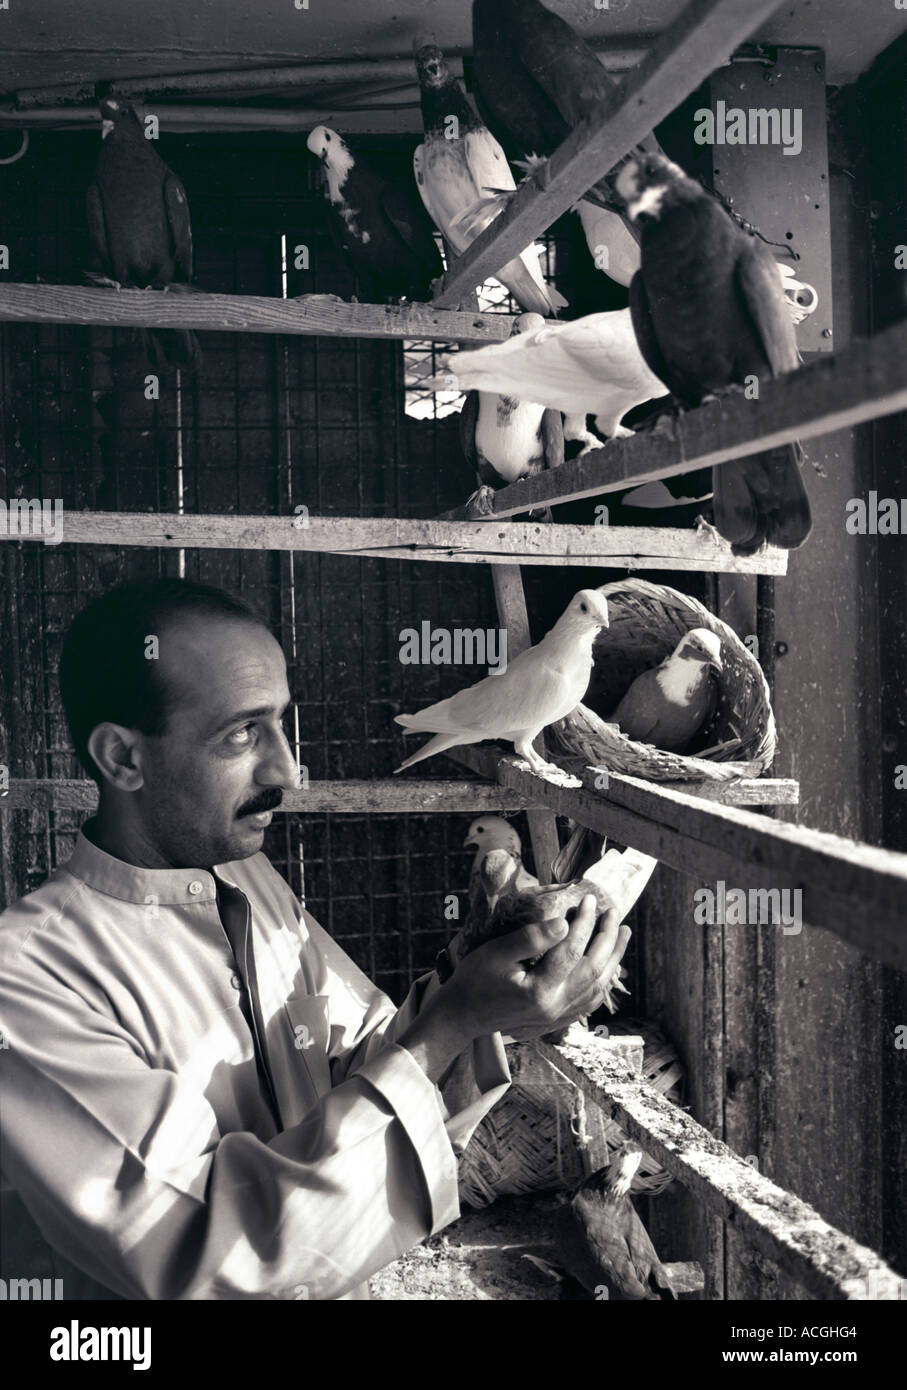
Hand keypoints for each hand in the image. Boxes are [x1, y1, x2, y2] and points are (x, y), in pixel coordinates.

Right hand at [441, 898, 629, 1042]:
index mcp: (539, 990)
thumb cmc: (474, 980)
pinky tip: (606, 966)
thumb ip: (530, 938)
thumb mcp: (496, 953)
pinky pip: (589, 1001)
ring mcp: (557, 1017)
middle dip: (607, 938)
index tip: (590, 900)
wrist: (462, 1016)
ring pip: (597, 987)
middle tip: (613, 913)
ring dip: (612, 959)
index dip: (584, 923)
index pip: (572, 951)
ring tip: (621, 935)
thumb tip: (564, 923)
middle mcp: (554, 1007)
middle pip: (593, 970)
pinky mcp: (556, 1020)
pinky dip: (602, 981)